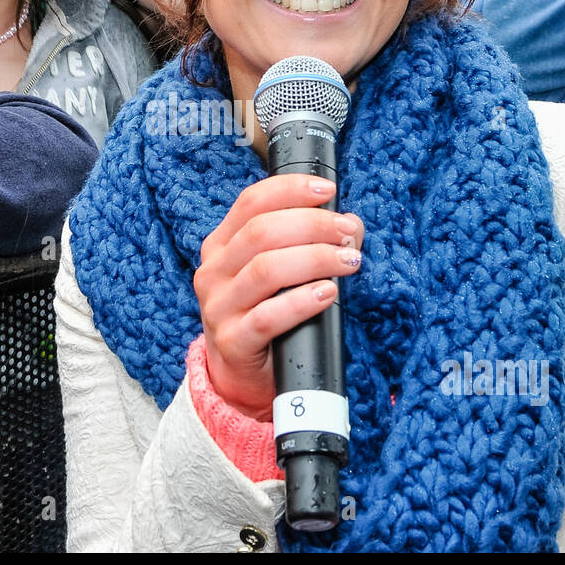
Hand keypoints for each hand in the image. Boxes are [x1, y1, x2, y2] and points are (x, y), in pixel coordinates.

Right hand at [193, 175, 364, 420]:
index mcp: (221, 244)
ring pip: (266, 270)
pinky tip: (328, 294)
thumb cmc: (266, 313)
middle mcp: (213, 271)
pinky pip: (268, 317)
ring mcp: (219, 307)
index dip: (290, 190)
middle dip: (312, 225)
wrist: (242, 374)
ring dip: (315, 259)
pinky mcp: (232, 341)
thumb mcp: (280, 273)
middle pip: (261, 232)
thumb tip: (350, 224)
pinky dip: (303, 302)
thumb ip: (308, 242)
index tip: (328, 191)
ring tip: (348, 260)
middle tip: (347, 231)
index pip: (251, 202)